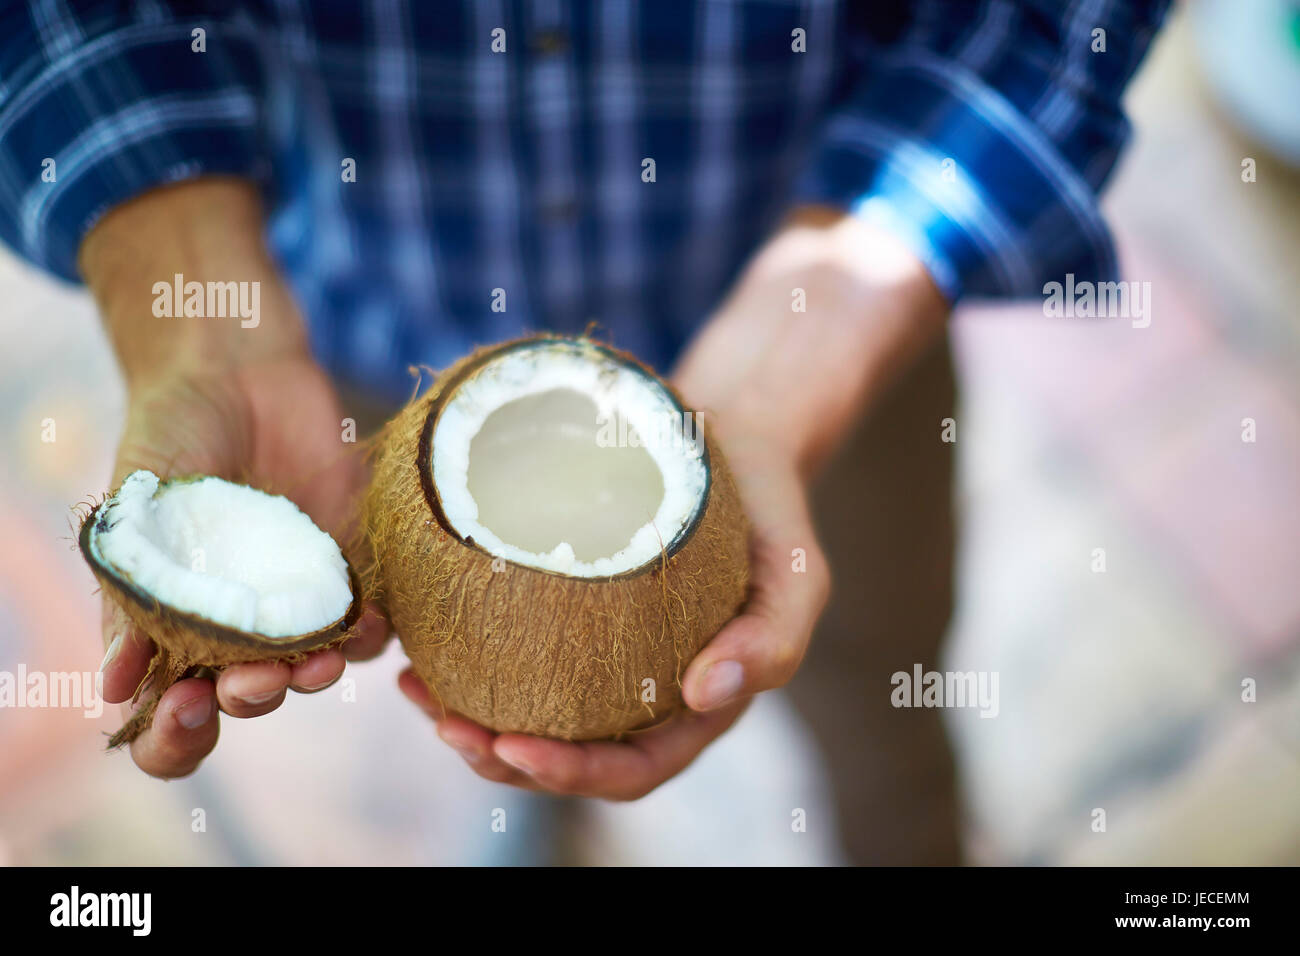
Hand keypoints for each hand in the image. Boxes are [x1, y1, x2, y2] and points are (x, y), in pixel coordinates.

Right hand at [99, 356, 388, 777]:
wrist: (237, 371)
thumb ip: (128, 593)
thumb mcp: (135, 509)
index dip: (173, 735)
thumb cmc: (170, 436)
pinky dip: (371, 634)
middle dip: (250, 698)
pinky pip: (368, 624)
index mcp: (172, 629)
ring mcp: (294, 603)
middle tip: (254, 677)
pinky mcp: (347, 570)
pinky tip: (370, 624)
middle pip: (246, 699)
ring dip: (314, 679)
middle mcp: (236, 629)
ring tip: (317, 665)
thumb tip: (114, 685)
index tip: (183, 706)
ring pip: (311, 672)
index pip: (168, 719)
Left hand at [398, 426, 827, 799]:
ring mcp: (598, 656)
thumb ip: (773, 640)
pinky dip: (460, 656)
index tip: (511, 745)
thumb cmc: (769, 512)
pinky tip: (418, 638)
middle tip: (444, 723)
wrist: (737, 440)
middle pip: (565, 754)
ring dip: (466, 717)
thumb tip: (704, 694)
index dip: (570, 774)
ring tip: (414, 690)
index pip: (631, 769)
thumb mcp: (795, 574)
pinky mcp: (564, 610)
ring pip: (526, 711)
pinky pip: (508, 650)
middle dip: (498, 755)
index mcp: (693, 708)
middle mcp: (639, 693)